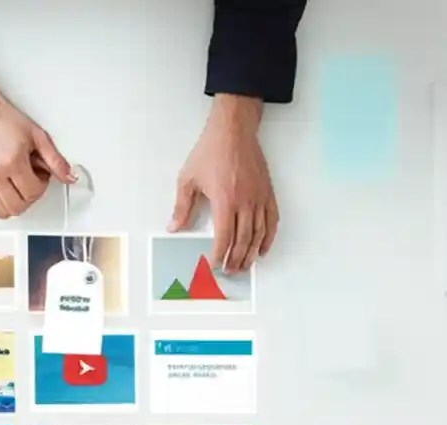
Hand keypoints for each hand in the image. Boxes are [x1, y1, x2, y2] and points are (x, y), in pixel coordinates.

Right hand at [0, 72, 74, 218]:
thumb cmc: (6, 120)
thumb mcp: (38, 136)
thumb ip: (55, 160)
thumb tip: (69, 177)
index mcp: (12, 161)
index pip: (32, 192)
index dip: (41, 187)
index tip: (40, 176)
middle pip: (17, 206)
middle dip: (29, 198)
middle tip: (30, 182)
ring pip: (1, 212)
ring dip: (14, 205)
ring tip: (17, 188)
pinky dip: (0, 205)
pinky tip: (5, 190)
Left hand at [167, 94, 277, 272]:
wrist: (233, 131)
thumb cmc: (210, 151)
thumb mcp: (188, 179)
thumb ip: (182, 207)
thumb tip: (174, 228)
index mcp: (225, 200)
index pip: (224, 236)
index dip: (219, 254)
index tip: (214, 265)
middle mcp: (245, 202)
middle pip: (243, 240)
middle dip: (235, 260)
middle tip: (229, 271)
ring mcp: (259, 197)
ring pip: (259, 234)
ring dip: (251, 253)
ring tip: (243, 266)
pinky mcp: (267, 192)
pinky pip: (272, 220)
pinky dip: (268, 238)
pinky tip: (262, 248)